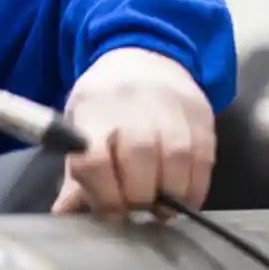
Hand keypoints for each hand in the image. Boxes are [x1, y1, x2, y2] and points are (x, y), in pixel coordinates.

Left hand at [51, 48, 214, 222]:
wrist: (143, 55)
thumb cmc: (105, 100)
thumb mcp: (79, 125)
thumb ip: (76, 173)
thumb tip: (64, 214)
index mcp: (93, 110)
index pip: (93, 159)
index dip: (103, 195)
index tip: (111, 212)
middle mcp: (132, 105)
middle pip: (138, 159)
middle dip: (138, 197)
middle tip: (136, 210)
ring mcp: (170, 106)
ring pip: (177, 160)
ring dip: (171, 195)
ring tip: (161, 207)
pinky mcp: (200, 113)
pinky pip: (204, 158)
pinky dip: (196, 186)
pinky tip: (184, 196)